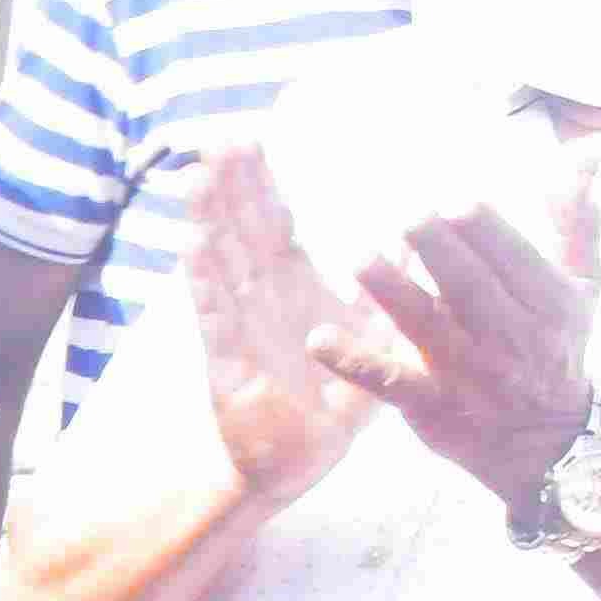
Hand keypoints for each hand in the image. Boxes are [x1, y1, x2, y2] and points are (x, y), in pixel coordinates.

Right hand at [184, 146, 379, 509]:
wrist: (299, 464)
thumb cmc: (327, 405)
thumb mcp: (367, 337)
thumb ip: (384, 287)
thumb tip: (408, 235)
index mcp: (290, 293)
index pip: (272, 226)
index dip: (261, 183)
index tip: (252, 136)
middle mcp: (257, 303)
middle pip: (240, 233)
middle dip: (229, 187)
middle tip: (218, 136)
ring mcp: (237, 331)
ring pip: (220, 264)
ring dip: (207, 221)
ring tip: (196, 176)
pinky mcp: (226, 365)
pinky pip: (215, 316)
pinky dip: (203, 281)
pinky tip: (192, 246)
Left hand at [325, 188, 600, 508]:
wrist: (548, 443)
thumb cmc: (557, 352)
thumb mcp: (582, 293)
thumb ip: (576, 232)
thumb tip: (578, 171)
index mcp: (549, 303)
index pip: (513, 257)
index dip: (483, 228)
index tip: (454, 201)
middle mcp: (510, 337)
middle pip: (469, 286)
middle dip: (438, 248)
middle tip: (407, 216)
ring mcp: (467, 373)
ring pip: (427, 326)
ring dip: (392, 291)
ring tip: (360, 258)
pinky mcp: (429, 404)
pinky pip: (386, 381)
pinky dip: (352, 362)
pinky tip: (318, 339)